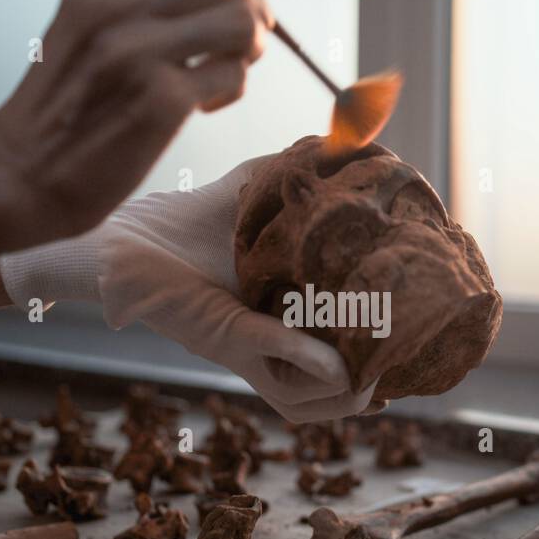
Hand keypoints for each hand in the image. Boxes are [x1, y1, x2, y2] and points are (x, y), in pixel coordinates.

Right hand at [0, 0, 271, 243]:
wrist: (23, 170)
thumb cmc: (70, 101)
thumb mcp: (89, 21)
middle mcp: (119, 3)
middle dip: (253, 5)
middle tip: (243, 36)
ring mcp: (140, 49)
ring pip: (241, 19)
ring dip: (249, 46)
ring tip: (225, 66)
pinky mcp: (162, 97)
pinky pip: (233, 74)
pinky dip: (228, 90)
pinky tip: (199, 105)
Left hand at [0, 159, 380, 422]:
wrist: (124, 237)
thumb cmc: (186, 219)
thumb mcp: (253, 196)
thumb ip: (299, 170)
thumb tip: (349, 135)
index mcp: (281, 323)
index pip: (337, 364)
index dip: (378, 368)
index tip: (414, 356)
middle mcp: (265, 347)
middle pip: (329, 397)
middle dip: (370, 392)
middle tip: (399, 382)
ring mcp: (247, 350)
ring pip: (305, 404)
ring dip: (344, 398)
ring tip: (372, 385)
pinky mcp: (226, 337)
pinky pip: (278, 363)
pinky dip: (309, 366)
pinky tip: (337, 363)